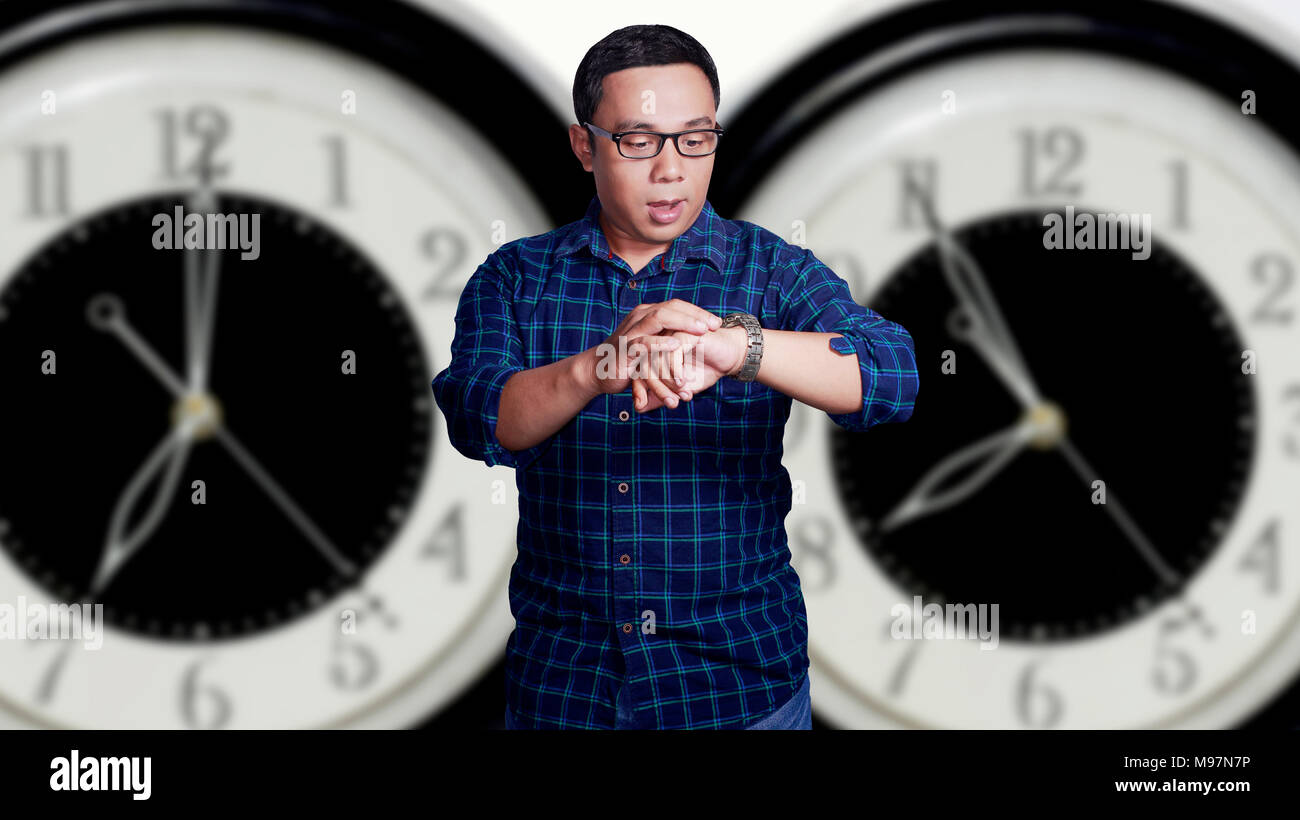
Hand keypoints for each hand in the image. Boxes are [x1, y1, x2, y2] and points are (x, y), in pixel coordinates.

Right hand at [582, 299, 721, 402]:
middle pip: (671, 307)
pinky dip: (660, 342)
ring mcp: (631, 331)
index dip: (698, 312)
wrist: (598, 371)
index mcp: (648, 314)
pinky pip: (643, 342)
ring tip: (702, 330)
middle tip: (714, 324)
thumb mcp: (652, 343)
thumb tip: (695, 333)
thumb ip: (668, 335)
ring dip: (682, 323)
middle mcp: (640, 318)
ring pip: (658, 319)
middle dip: (695, 315)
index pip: (676, 305)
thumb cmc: (629, 358)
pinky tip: (676, 344)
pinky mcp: (624, 348)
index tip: (718, 323)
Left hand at [630, 324, 747, 412]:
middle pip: (643, 363)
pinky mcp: (684, 331)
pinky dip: (675, 370)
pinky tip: (683, 382)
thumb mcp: (680, 389)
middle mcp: (658, 339)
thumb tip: (639, 408)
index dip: (640, 390)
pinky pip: (671, 351)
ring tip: (680, 393)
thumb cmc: (705, 370)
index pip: (637, 369)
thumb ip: (659, 396)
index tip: (645, 406)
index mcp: (653, 349)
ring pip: (655, 358)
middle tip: (670, 403)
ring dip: (666, 381)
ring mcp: (669, 332)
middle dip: (655, 388)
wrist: (731, 357)